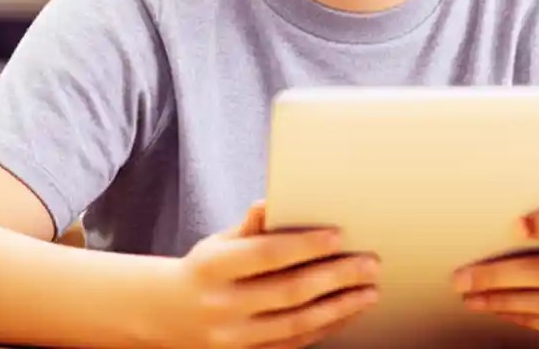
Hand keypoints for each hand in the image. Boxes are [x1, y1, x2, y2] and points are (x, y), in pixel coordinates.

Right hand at [157, 202, 380, 348]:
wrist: (169, 314)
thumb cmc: (206, 269)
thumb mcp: (218, 241)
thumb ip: (249, 227)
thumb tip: (269, 204)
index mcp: (214, 267)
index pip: (266, 254)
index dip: (304, 245)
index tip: (339, 236)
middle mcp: (223, 304)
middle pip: (289, 291)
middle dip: (336, 277)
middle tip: (369, 265)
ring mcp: (234, 336)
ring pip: (297, 323)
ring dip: (340, 307)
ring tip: (369, 291)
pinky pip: (294, 342)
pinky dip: (326, 327)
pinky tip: (348, 312)